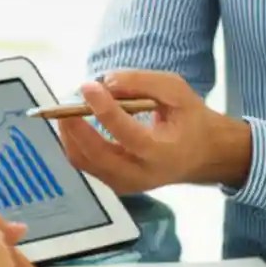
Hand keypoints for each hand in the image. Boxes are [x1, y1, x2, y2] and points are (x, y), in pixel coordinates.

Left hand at [56, 71, 252, 194]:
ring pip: (85, 162)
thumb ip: (143, 82)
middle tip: (64, 102)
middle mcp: (142, 175)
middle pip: (97, 155)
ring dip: (70, 134)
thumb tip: (105, 81)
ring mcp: (127, 185)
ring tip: (66, 109)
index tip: (88, 86)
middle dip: (75, 127)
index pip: (128, 133)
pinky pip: (86, 164)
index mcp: (163, 153)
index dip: (105, 109)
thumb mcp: (176, 91)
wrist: (202, 154)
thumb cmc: (190, 119)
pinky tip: (75, 122)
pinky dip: (75, 142)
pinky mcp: (116, 184)